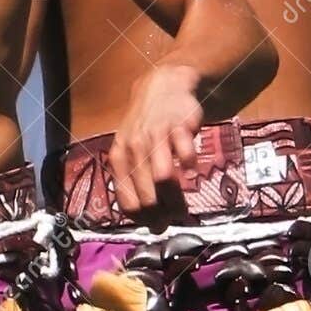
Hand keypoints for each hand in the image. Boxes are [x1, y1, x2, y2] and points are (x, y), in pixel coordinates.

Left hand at [109, 63, 202, 214]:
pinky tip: (192, 170)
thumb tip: (148, 219)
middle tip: (175, 219)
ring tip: (186, 207)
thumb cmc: (145, 125)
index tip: (158, 225)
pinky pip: (186, 156)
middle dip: (163, 215)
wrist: (162, 86)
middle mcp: (134, 149)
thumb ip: (136, 180)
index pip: (128, 203)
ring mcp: (156, 138)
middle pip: (148, 197)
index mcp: (119, 159)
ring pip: (165, 180)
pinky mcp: (178, 128)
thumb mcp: (131, 149)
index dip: (145, 220)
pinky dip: (191, 168)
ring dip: (178, 200)